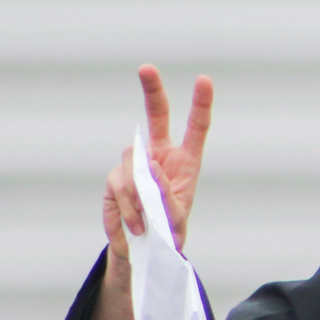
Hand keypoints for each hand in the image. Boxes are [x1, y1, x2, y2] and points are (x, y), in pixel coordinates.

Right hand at [103, 64, 213, 263]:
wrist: (143, 251)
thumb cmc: (168, 232)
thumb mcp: (176, 217)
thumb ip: (166, 194)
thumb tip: (149, 166)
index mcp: (186, 161)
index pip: (196, 128)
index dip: (200, 104)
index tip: (204, 80)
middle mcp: (160, 155)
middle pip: (156, 116)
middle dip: (151, 90)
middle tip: (146, 68)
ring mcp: (135, 164)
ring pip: (133, 161)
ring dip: (140, 192)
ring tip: (147, 221)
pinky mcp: (116, 179)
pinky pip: (120, 183)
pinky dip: (128, 206)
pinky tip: (136, 224)